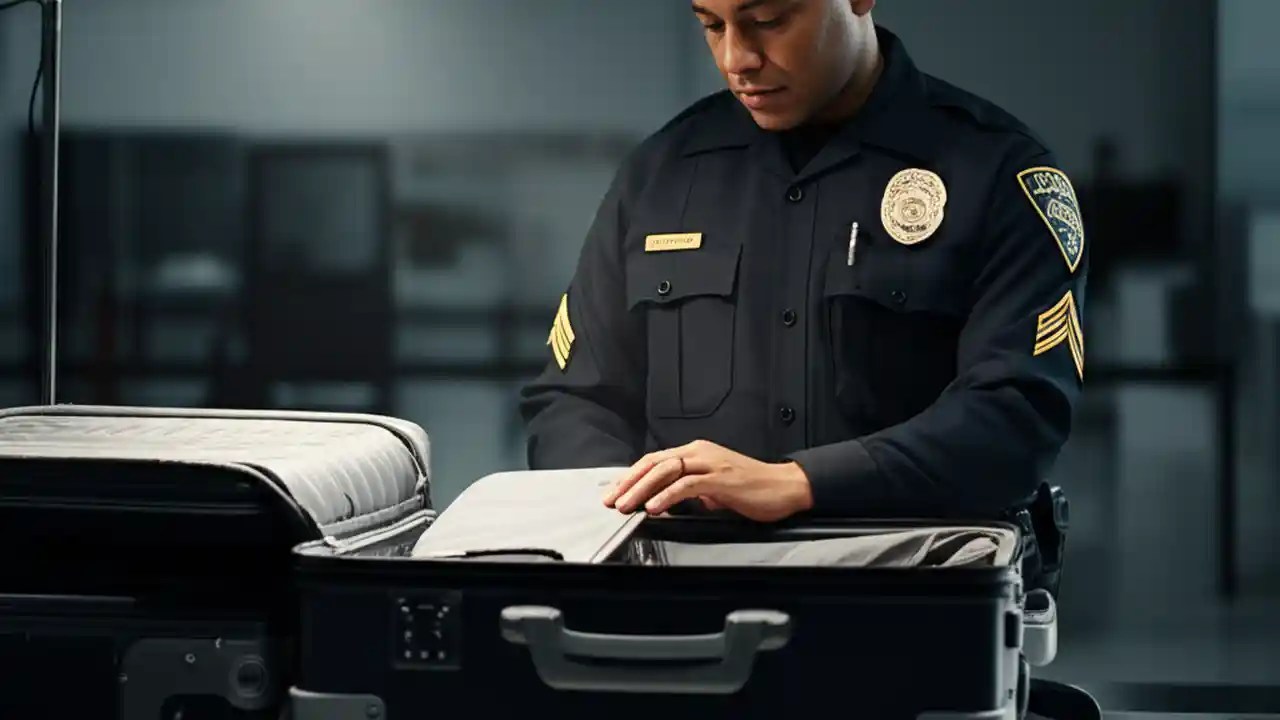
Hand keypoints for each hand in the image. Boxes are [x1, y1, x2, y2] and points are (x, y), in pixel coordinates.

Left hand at [602, 439, 813, 522]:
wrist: (786, 487)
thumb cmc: (753, 488)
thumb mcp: (714, 489)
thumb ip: (692, 491)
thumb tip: (671, 502)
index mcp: (697, 452)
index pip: (655, 460)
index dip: (632, 476)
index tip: (615, 492)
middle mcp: (700, 452)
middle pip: (655, 463)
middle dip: (629, 482)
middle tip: (612, 500)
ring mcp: (711, 464)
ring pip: (667, 471)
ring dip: (642, 489)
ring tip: (627, 505)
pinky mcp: (721, 479)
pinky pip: (688, 485)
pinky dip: (668, 496)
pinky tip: (655, 507)